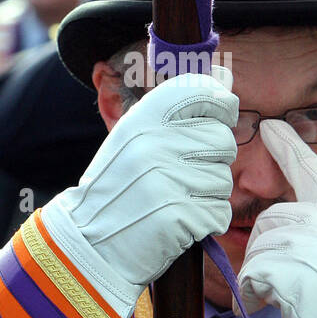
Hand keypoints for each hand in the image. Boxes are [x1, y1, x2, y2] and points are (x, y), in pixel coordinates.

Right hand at [41, 66, 237, 317]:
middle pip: (223, 141)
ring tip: (174, 200)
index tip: (221, 116)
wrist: (91, 239)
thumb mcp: (134, 136)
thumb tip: (225, 78)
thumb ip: (174, 111)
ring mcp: (170, 178)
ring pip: (223, 180)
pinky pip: (219, 212)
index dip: (221, 105)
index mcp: (145, 116)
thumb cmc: (120, 185)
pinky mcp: (180, 214)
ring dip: (206, 195)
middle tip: (183, 175)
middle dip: (212, 161)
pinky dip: (205, 221)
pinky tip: (178, 221)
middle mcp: (157, 141)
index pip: (203, 92)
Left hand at [237, 120, 316, 317]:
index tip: (272, 126)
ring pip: (261, 246)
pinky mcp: (295, 270)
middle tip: (277, 287)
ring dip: (259, 278)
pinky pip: (253, 273)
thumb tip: (278, 229)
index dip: (291, 149)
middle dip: (264, 252)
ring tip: (280, 303)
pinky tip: (271, 310)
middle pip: (273, 219)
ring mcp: (316, 245)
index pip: (315, 174)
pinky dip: (252, 295)